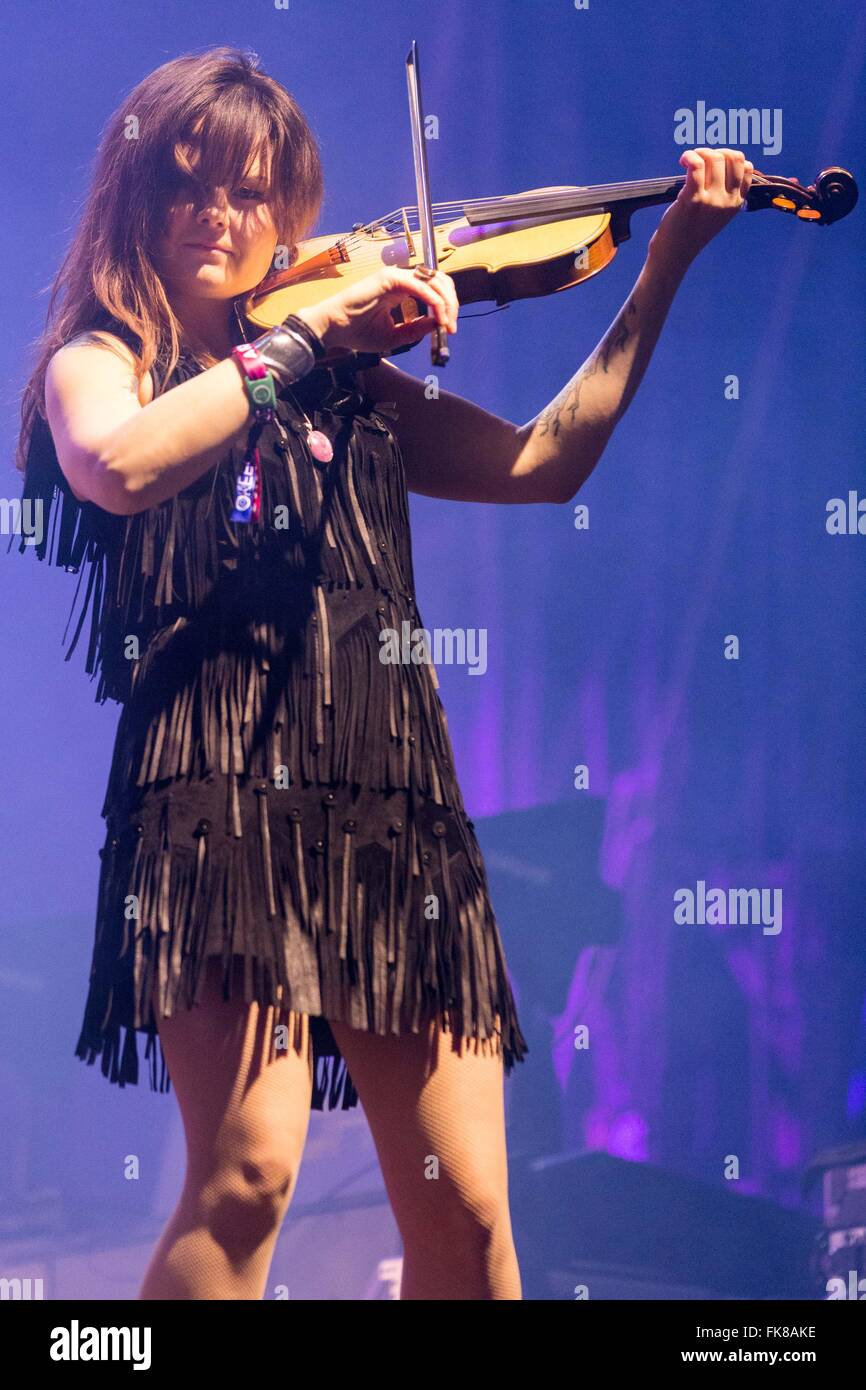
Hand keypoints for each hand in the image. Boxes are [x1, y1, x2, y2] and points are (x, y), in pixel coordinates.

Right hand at [293, 266, 458, 355]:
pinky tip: (437, 315)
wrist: (333, 329)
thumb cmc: (357, 332)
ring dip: (445, 302)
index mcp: (401, 290)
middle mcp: (400, 279)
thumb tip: (439, 323)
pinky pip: (418, 284)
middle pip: (439, 281)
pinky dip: (431, 300)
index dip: (447, 307)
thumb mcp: (394, 335)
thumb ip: (416, 329)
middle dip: (451, 303)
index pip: (433, 290)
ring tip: (446, 322)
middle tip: (451, 326)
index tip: (449, 329)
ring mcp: (394, 276)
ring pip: (433, 280)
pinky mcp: (388, 278)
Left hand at [650, 148, 753, 270]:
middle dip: (714, 152)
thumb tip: (718, 160)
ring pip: (714, 158)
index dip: (730, 157)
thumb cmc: (691, 231)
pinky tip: (683, 160)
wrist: (675, 254)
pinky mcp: (693, 199)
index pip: (747, 167)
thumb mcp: (716, 213)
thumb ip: (723, 192)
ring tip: (689, 160)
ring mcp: (712, 200)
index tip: (714, 163)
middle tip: (699, 160)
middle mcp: (728, 201)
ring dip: (699, 153)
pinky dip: (689, 156)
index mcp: (737, 203)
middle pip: (731, 158)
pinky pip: (696, 165)